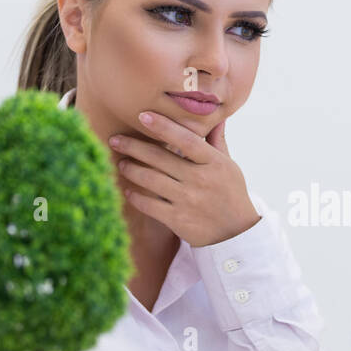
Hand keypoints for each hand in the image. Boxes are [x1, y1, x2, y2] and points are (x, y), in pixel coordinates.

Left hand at [110, 112, 260, 246]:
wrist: (235, 234)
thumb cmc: (231, 194)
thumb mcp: (229, 166)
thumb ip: (217, 141)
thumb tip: (216, 116)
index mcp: (214, 163)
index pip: (186, 139)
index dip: (163, 126)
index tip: (143, 116)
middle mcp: (200, 179)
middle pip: (160, 158)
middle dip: (133, 147)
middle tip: (115, 140)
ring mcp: (188, 200)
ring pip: (150, 180)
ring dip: (131, 170)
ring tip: (122, 164)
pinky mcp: (178, 220)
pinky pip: (149, 205)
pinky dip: (135, 197)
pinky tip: (128, 190)